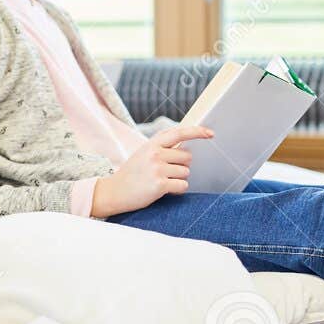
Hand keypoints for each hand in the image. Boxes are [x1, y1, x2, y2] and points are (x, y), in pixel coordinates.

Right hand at [91, 124, 213, 217]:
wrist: (113, 192)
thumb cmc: (132, 174)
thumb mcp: (143, 153)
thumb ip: (161, 147)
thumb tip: (187, 148)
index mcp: (152, 144)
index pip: (179, 132)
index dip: (197, 132)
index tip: (210, 134)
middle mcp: (155, 154)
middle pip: (187, 157)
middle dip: (181, 166)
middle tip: (165, 172)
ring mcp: (157, 169)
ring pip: (186, 172)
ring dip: (178, 179)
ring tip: (160, 182)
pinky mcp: (160, 185)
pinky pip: (182, 186)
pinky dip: (176, 190)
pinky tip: (163, 191)